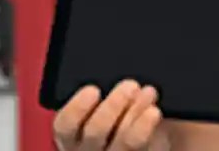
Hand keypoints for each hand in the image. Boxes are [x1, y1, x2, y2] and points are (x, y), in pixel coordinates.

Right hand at [53, 80, 171, 150]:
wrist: (149, 141)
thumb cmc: (119, 115)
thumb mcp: (105, 104)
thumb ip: (104, 93)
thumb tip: (114, 74)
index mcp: (72, 135)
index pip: (65, 125)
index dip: (76, 108)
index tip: (93, 90)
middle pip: (95, 133)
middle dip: (113, 106)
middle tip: (130, 85)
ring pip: (123, 142)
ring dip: (136, 112)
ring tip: (148, 92)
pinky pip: (140, 147)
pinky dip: (147, 126)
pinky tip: (154, 110)